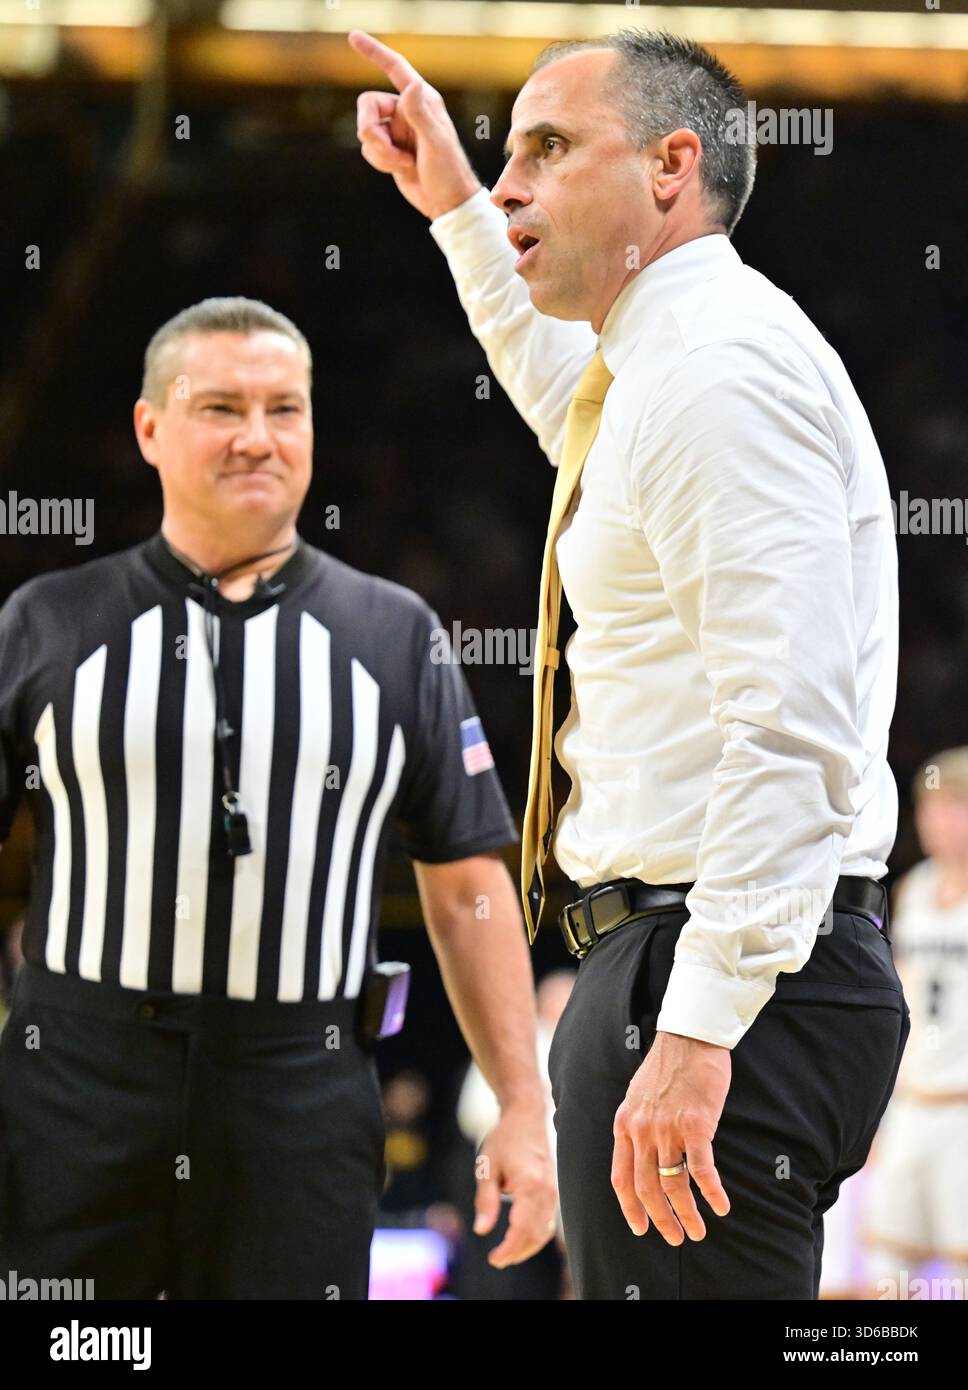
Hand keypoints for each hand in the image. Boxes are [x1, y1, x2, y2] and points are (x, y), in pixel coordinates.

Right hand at [348, 29, 482, 219]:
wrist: (446, 202)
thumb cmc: (448, 171)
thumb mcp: (435, 142)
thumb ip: (420, 114)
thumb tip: (412, 84)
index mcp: (422, 99)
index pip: (395, 69)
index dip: (374, 53)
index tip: (353, 36)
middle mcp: (406, 110)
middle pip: (367, 105)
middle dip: (369, 130)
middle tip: (385, 149)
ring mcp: (396, 130)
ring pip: (365, 130)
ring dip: (378, 151)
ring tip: (401, 163)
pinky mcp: (388, 149)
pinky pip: (368, 149)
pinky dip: (380, 161)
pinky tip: (401, 168)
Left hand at [474, 1101, 557, 1267]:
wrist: (528, 1115)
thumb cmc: (505, 1138)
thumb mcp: (487, 1166)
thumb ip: (486, 1200)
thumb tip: (482, 1230)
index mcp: (530, 1185)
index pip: (522, 1229)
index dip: (509, 1249)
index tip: (494, 1259)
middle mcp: (546, 1191)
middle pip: (536, 1234)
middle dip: (517, 1252)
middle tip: (497, 1260)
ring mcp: (553, 1191)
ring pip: (545, 1231)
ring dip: (527, 1247)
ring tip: (507, 1254)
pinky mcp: (553, 1190)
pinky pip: (548, 1220)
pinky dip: (536, 1235)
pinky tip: (521, 1238)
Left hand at [612, 1031, 731, 1244]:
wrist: (689, 1036)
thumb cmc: (667, 1066)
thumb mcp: (637, 1097)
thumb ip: (636, 1126)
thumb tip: (640, 1156)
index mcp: (624, 1125)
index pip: (621, 1178)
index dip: (630, 1209)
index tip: (640, 1228)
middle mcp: (641, 1131)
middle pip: (646, 1189)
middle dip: (661, 1220)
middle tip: (676, 1237)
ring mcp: (667, 1129)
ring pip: (674, 1185)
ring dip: (687, 1214)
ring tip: (699, 1231)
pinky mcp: (696, 1125)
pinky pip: (702, 1170)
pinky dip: (712, 1193)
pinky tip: (721, 1206)